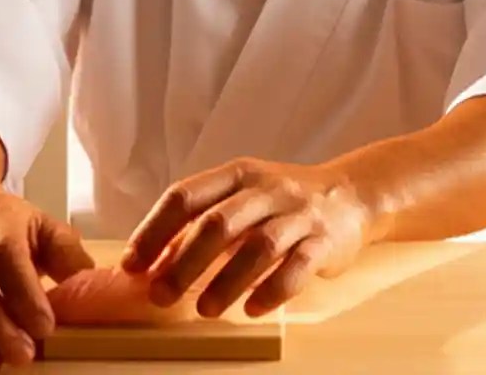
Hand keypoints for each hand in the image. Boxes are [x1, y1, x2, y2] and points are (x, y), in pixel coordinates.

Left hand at [120, 157, 374, 318]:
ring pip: (258, 247)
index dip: (154, 230)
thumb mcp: (242, 199)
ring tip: (205, 311)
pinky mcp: (326, 240)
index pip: (186, 196)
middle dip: (184, 262)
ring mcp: (298, 214)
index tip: (133, 265)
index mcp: (238, 174)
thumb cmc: (282, 203)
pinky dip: (272, 290)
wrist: (352, 194)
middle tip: (161, 296)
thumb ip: (201, 224)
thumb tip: (154, 262)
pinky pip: (298, 266)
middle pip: (218, 224)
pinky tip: (252, 309)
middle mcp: (267, 189)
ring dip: (226, 281)